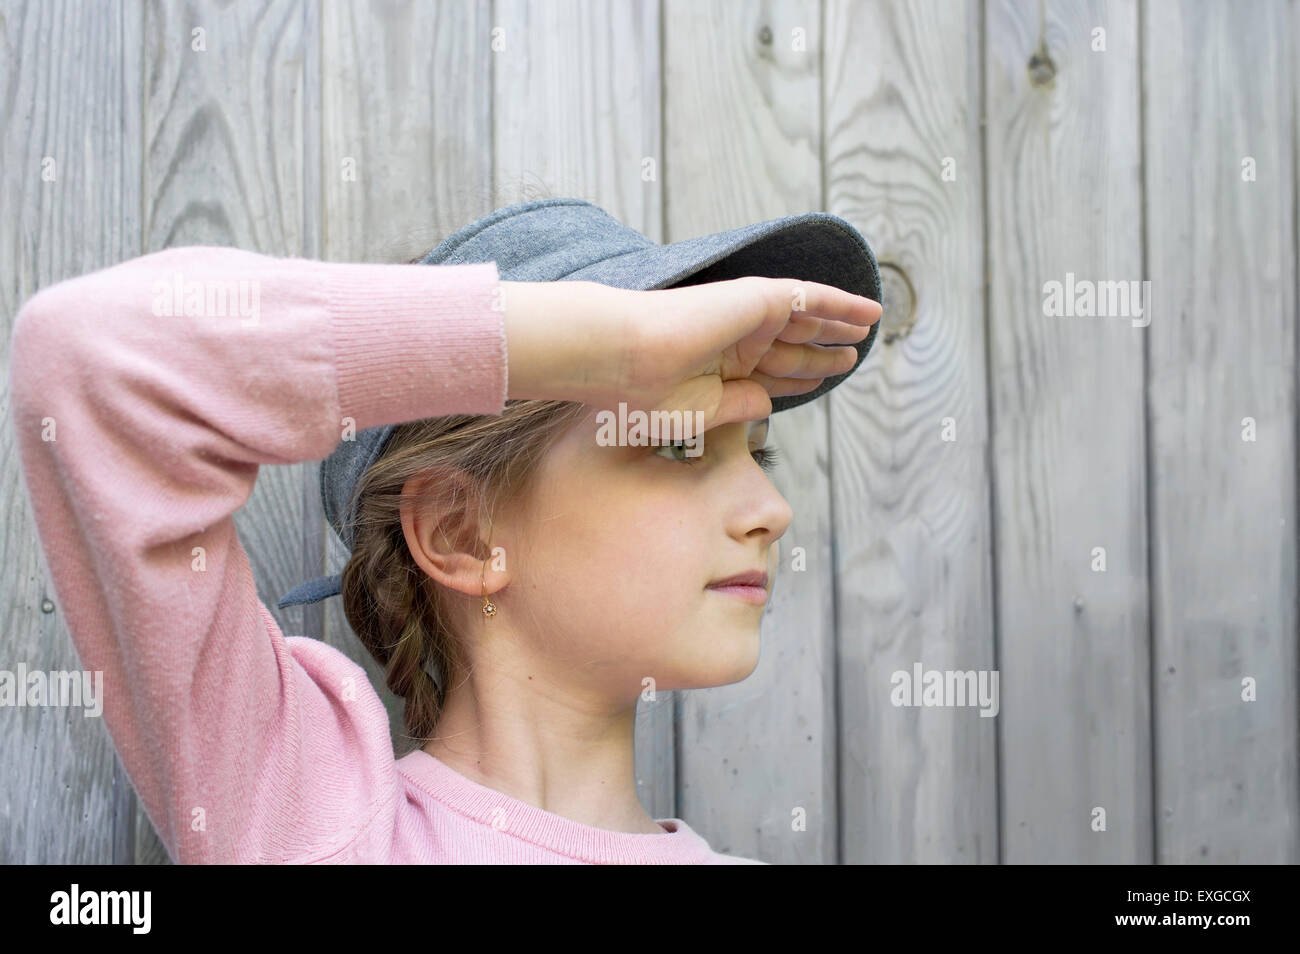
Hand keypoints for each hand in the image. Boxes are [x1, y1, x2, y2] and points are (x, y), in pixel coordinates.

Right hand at [501, 276, 880, 430]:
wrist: (624, 358)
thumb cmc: (645, 393)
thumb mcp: (700, 412)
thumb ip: (739, 404)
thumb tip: (770, 400)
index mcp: (717, 367)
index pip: (768, 373)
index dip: (798, 379)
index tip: (821, 384)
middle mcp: (734, 337)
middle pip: (791, 346)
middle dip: (822, 351)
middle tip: (851, 356)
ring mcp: (746, 316)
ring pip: (805, 318)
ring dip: (838, 323)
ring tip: (868, 327)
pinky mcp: (758, 298)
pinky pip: (810, 298)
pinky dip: (842, 302)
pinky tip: (868, 311)